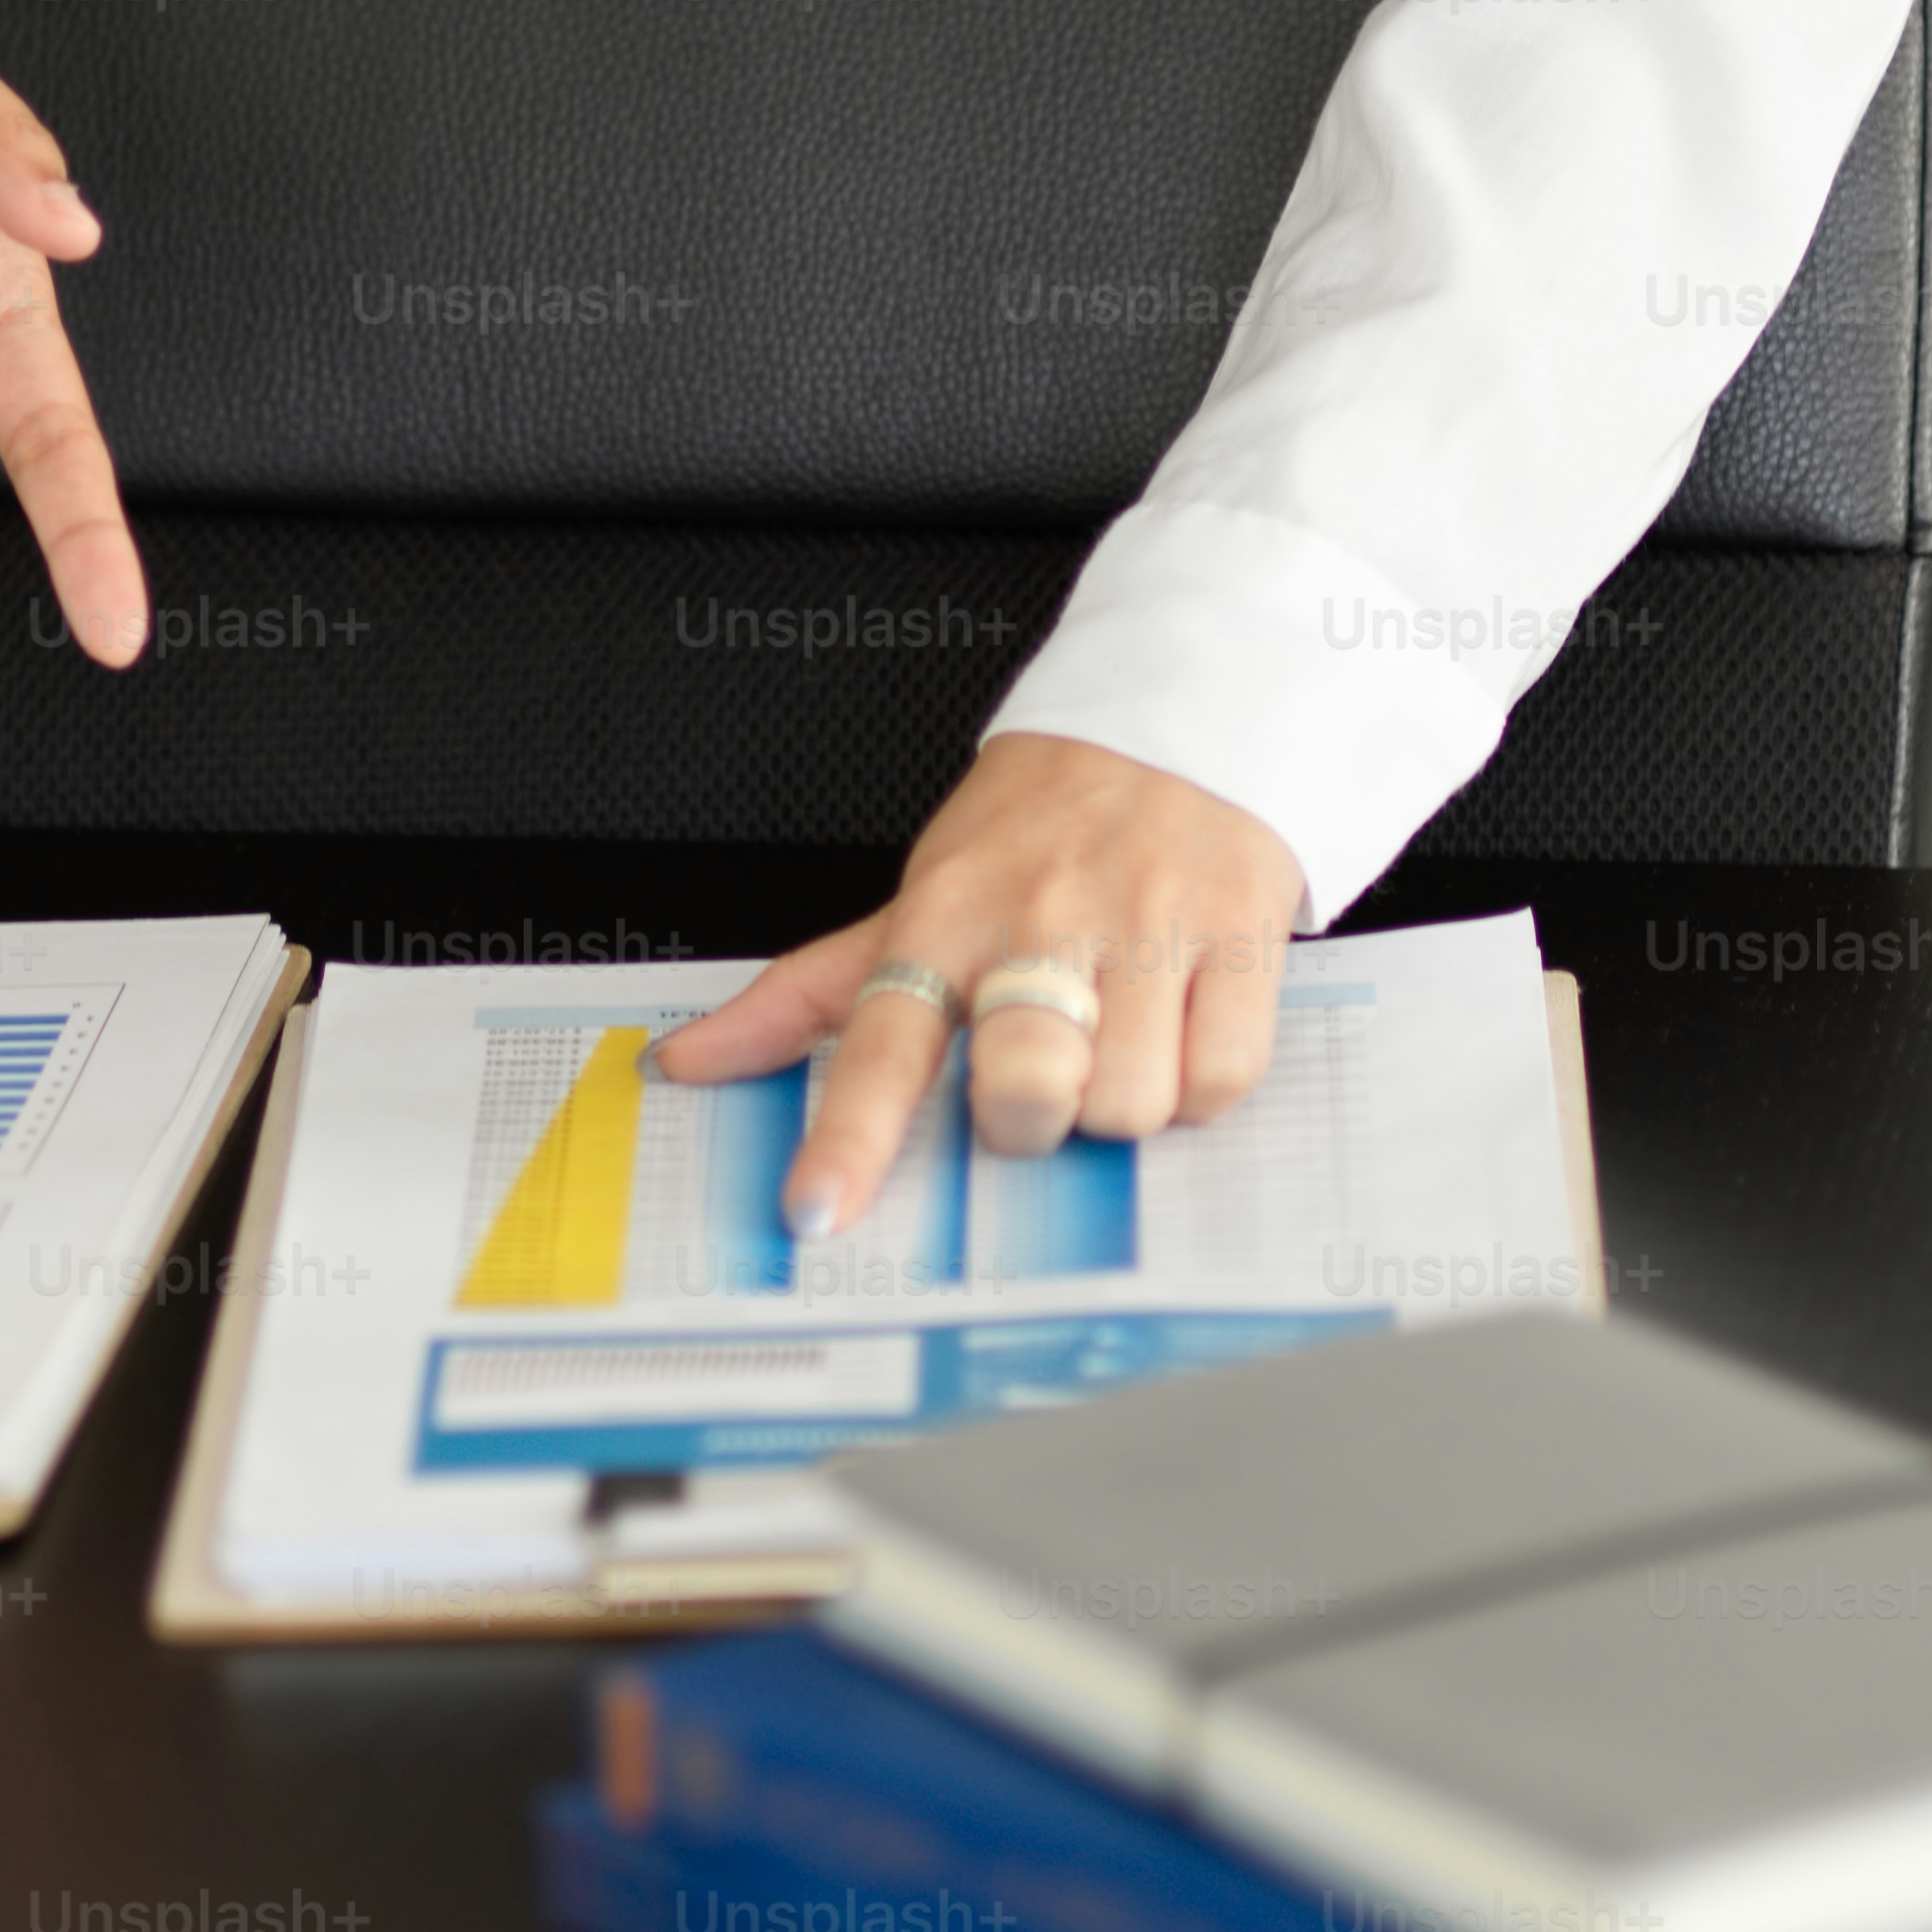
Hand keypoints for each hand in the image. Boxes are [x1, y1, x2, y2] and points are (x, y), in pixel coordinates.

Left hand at [659, 733, 1310, 1228]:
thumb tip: (689, 1063)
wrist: (1173, 722)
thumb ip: (806, 995)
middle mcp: (1043, 917)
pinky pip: (1221, 1077)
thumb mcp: (917, 896)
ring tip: (1119, 1032)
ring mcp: (1148, 924)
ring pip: (1129, 1102)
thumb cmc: (1036, 829)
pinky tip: (1182, 1027)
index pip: (882, 1039)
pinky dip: (1203, 1081)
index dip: (851, 1136)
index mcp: (947, 915)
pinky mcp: (1241, 931)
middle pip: (1026, 1091)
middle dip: (1031, 1115)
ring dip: (1124, 1099)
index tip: (818, 1210)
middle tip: (1041, 1070)